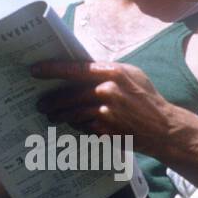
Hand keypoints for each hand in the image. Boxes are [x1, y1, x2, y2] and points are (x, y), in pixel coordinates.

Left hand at [31, 58, 174, 154]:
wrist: (163, 127)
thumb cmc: (146, 98)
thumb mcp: (132, 75)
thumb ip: (107, 71)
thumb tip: (79, 68)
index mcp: (113, 72)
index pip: (75, 68)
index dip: (52, 69)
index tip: (35, 71)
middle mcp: (108, 90)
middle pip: (68, 95)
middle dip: (51, 100)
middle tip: (40, 103)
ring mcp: (106, 112)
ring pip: (72, 113)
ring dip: (58, 115)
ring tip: (51, 115)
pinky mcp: (105, 129)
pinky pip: (82, 126)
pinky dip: (76, 125)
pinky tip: (73, 124)